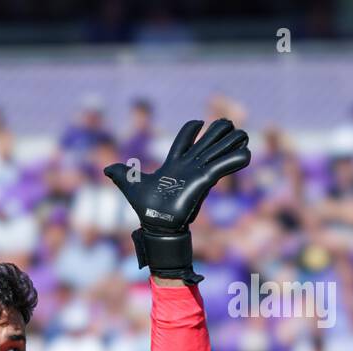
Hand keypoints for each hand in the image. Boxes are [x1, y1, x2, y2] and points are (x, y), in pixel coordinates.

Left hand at [105, 117, 250, 282]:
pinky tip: (246, 153)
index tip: (198, 122)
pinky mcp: (205, 180)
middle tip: (227, 124)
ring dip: (231, 141)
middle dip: (218, 131)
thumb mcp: (133, 185)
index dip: (191, 130)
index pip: (184, 140)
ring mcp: (199, 172)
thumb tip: (106, 169)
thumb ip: (122, 174)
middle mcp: (189, 165)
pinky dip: (236, 160)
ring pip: (218, 150)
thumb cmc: (147, 207)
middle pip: (207, 140)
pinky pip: (223, 167)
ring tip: (243, 135)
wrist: (157, 225)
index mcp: (173, 163)